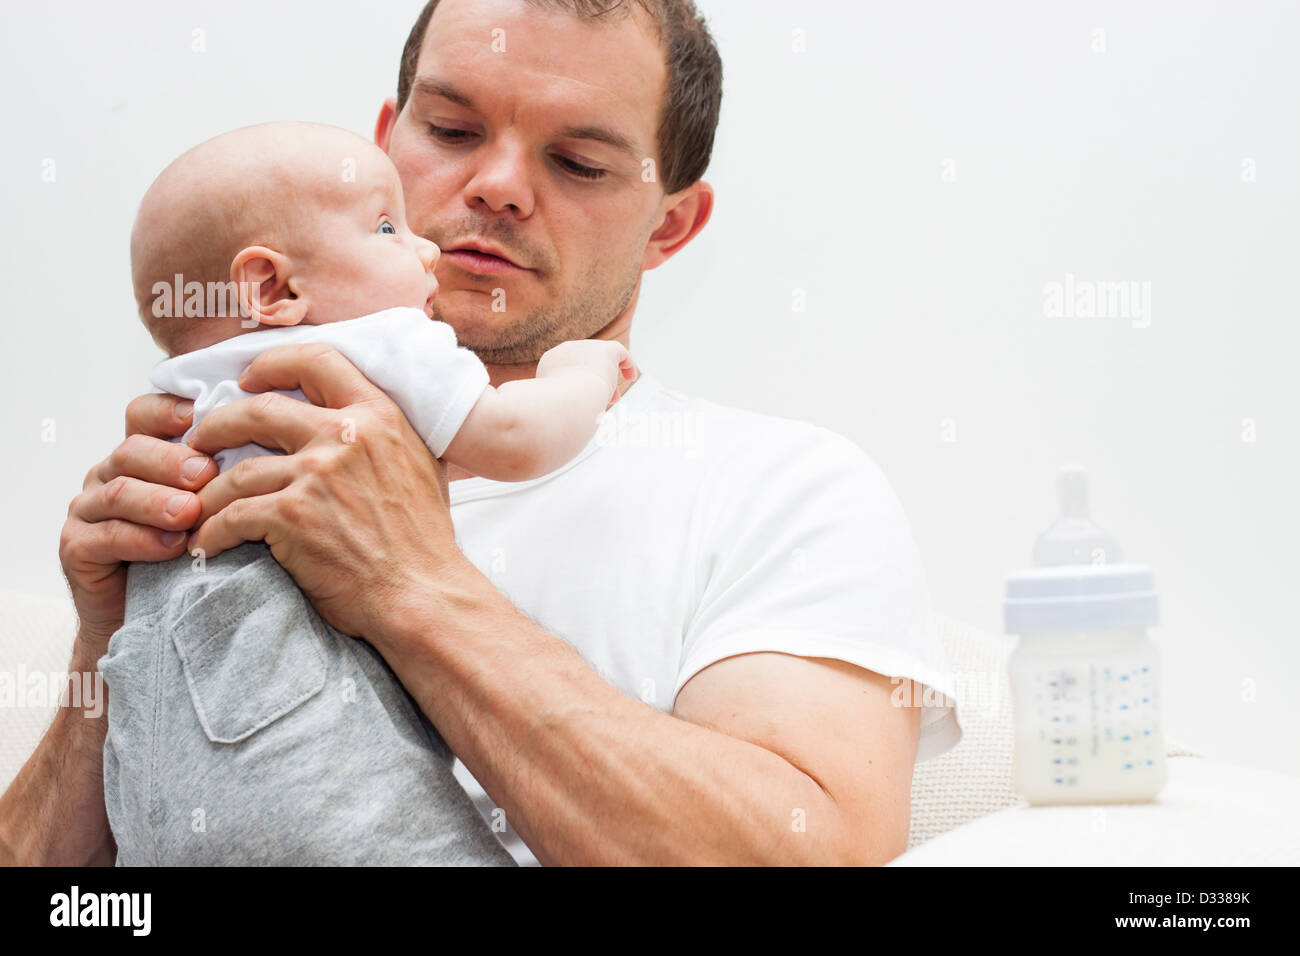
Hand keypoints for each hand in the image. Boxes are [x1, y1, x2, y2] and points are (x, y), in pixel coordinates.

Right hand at [58, 394, 216, 654]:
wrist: (157, 621)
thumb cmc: (193, 556)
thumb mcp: (214, 509)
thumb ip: (224, 477)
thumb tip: (266, 445)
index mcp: (141, 455)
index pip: (144, 415)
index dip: (168, 411)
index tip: (200, 416)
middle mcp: (110, 474)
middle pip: (133, 450)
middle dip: (172, 460)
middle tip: (206, 473)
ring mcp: (88, 510)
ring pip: (118, 492)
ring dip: (158, 501)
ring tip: (190, 514)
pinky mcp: (76, 548)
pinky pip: (105, 536)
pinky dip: (141, 540)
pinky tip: (171, 547)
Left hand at [185, 343, 459, 640]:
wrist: (423, 595)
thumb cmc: (424, 541)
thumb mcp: (423, 465)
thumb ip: (389, 435)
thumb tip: (366, 418)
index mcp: (379, 416)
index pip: (317, 360)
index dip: (272, 363)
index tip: (247, 379)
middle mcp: (346, 435)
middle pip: (258, 409)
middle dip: (218, 425)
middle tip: (201, 442)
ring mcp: (317, 475)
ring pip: (236, 472)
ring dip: (209, 493)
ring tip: (199, 508)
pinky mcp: (292, 517)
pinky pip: (231, 516)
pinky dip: (212, 532)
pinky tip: (208, 544)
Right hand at [536, 339, 635, 408]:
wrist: (566, 401)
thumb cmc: (557, 413)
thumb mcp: (553, 412)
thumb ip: (561, 411)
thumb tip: (568, 425)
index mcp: (550, 362)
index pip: (566, 369)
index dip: (577, 384)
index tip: (584, 401)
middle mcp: (566, 351)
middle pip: (584, 364)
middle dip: (592, 382)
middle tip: (600, 401)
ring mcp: (587, 348)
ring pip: (601, 363)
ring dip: (608, 381)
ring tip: (614, 400)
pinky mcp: (606, 350)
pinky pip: (620, 353)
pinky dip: (627, 365)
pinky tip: (631, 377)